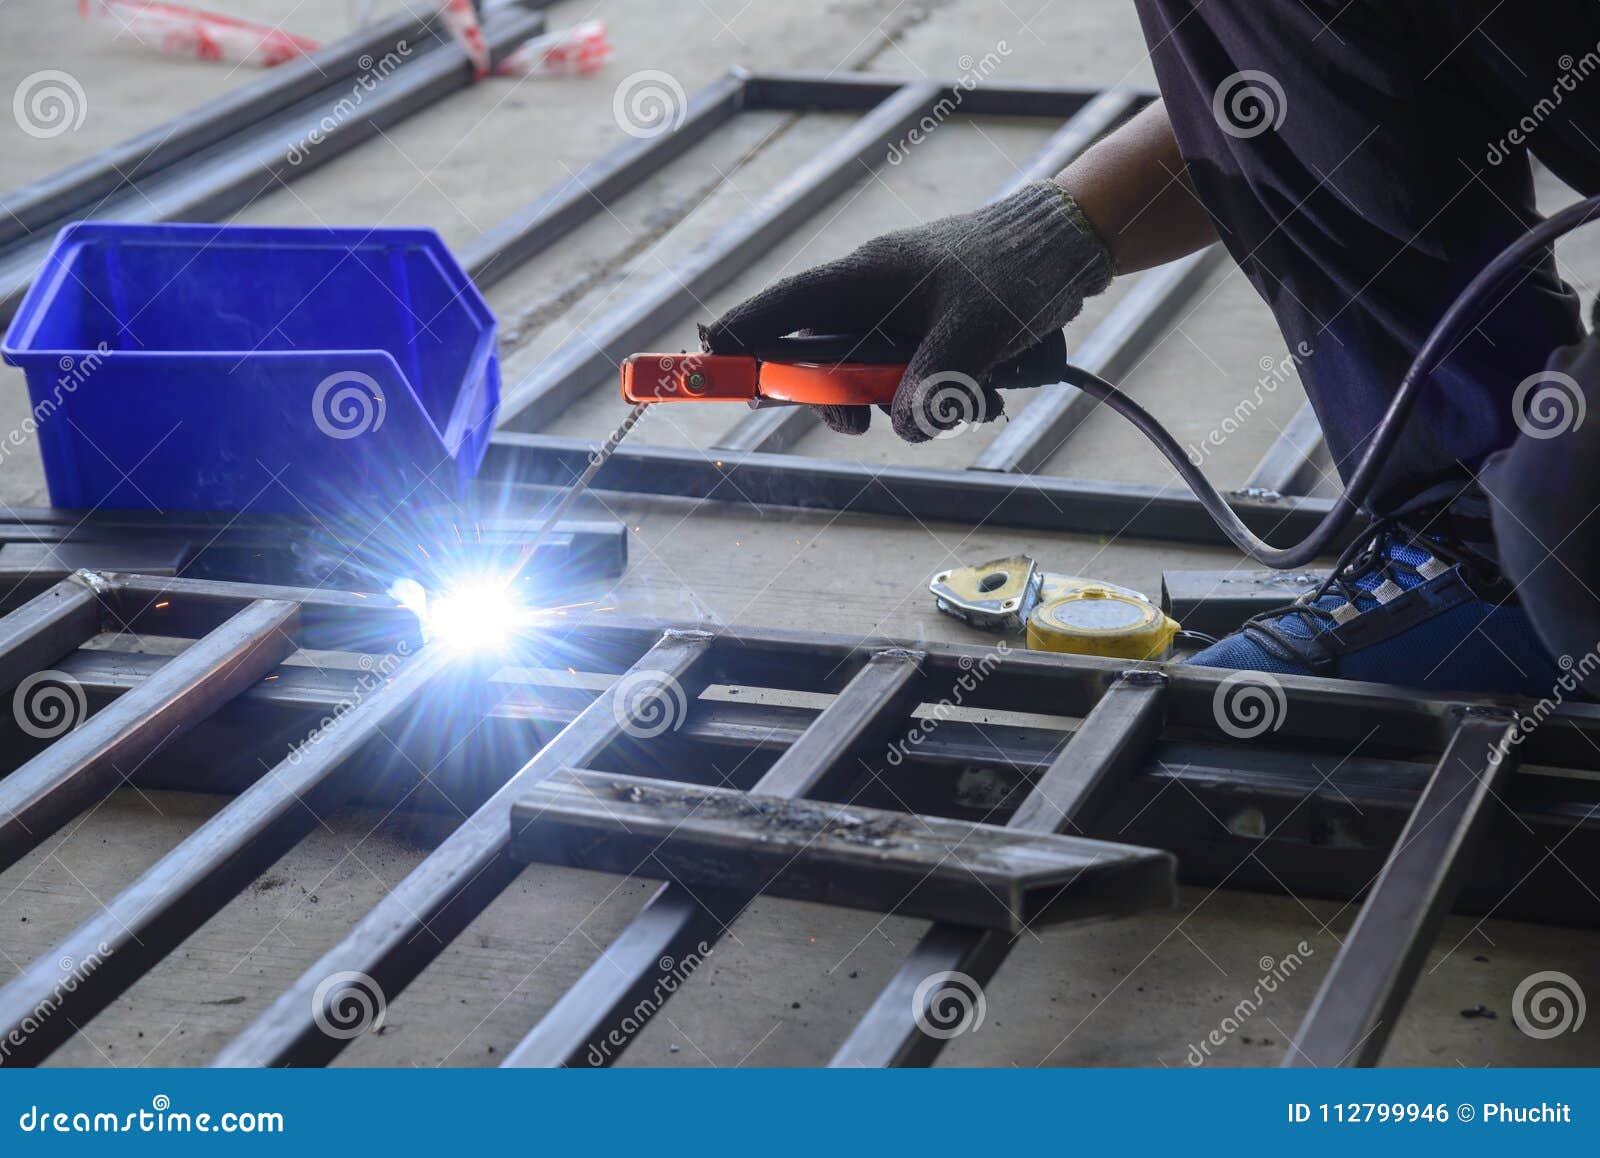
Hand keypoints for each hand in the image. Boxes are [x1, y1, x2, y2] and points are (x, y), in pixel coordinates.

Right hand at [700, 181, 1113, 439]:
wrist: (1067, 246)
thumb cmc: (1014, 271)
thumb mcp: (975, 331)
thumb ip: (934, 383)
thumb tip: (901, 428)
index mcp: (864, 278)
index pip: (783, 309)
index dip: (741, 338)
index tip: (705, 365)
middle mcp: (871, 298)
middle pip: (819, 359)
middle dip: (837, 398)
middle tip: (860, 424)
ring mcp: (899, 318)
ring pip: (869, 378)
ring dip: (902, 403)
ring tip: (958, 403)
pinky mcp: (928, 334)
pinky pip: (910, 380)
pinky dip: (935, 397)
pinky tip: (979, 395)